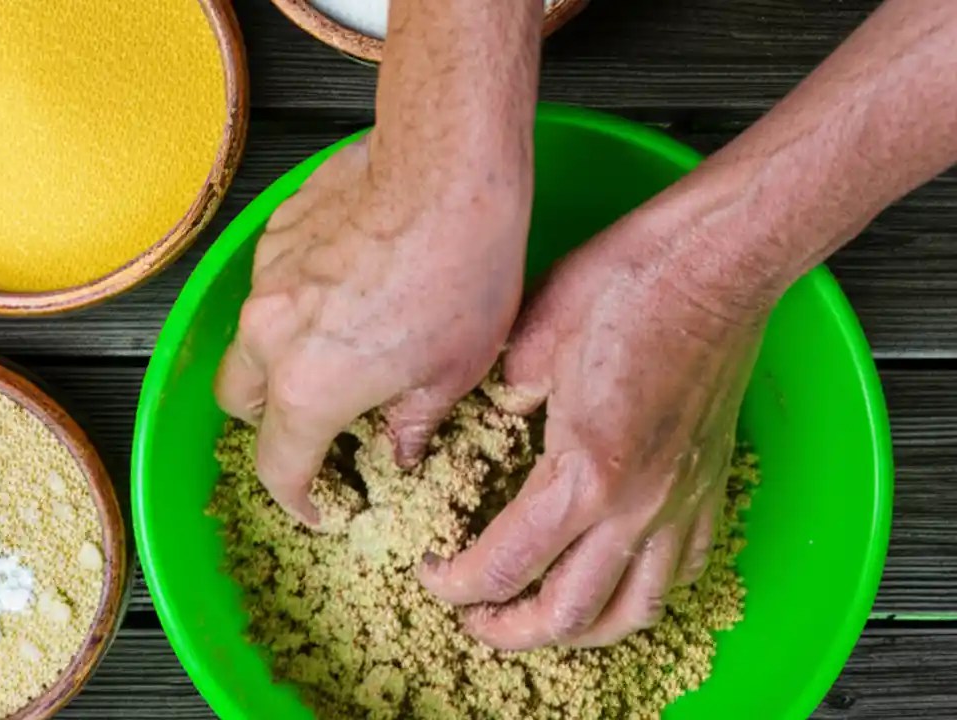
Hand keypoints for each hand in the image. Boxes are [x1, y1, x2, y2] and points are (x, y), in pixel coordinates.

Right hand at [215, 137, 531, 522]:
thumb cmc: (461, 271)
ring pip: (249, 338)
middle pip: (238, 402)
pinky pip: (270, 283)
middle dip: (269, 424)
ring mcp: (266, 279)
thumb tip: (401, 450)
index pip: (279, 468)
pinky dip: (296, 301)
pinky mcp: (276, 232)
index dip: (299, 500)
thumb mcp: (453, 375)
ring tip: (339, 347)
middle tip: (318, 425)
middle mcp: (269, 336)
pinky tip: (349, 286)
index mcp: (310, 389)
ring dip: (280, 357)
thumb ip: (412, 426)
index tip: (321, 507)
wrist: (450, 170)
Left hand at [419, 203, 766, 648]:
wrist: (716, 258)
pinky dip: (644, 593)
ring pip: (636, 610)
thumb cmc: (628, 284)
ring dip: (581, 631)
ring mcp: (684, 500)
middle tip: (474, 618)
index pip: (506, 565)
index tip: (432, 574)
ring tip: (542, 622)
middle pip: (569, 613)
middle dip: (510, 630)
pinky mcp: (711, 482)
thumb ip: (497, 400)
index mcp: (585, 475)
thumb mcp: (527, 339)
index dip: (457, 584)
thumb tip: (483, 424)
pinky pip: (685, 569)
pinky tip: (618, 580)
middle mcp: (640, 505)